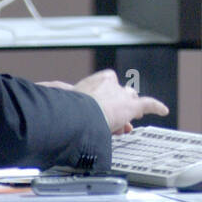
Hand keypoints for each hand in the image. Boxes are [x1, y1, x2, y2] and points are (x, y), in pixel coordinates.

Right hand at [41, 70, 167, 133]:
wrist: (79, 113)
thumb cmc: (67, 108)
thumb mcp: (60, 97)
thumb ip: (53, 91)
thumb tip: (37, 89)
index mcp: (94, 82)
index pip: (105, 86)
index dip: (105, 98)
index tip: (101, 109)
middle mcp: (110, 85)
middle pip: (120, 92)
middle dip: (119, 103)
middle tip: (115, 118)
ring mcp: (122, 95)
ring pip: (131, 99)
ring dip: (131, 108)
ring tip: (130, 119)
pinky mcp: (132, 106)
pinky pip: (148, 104)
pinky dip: (156, 106)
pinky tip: (164, 110)